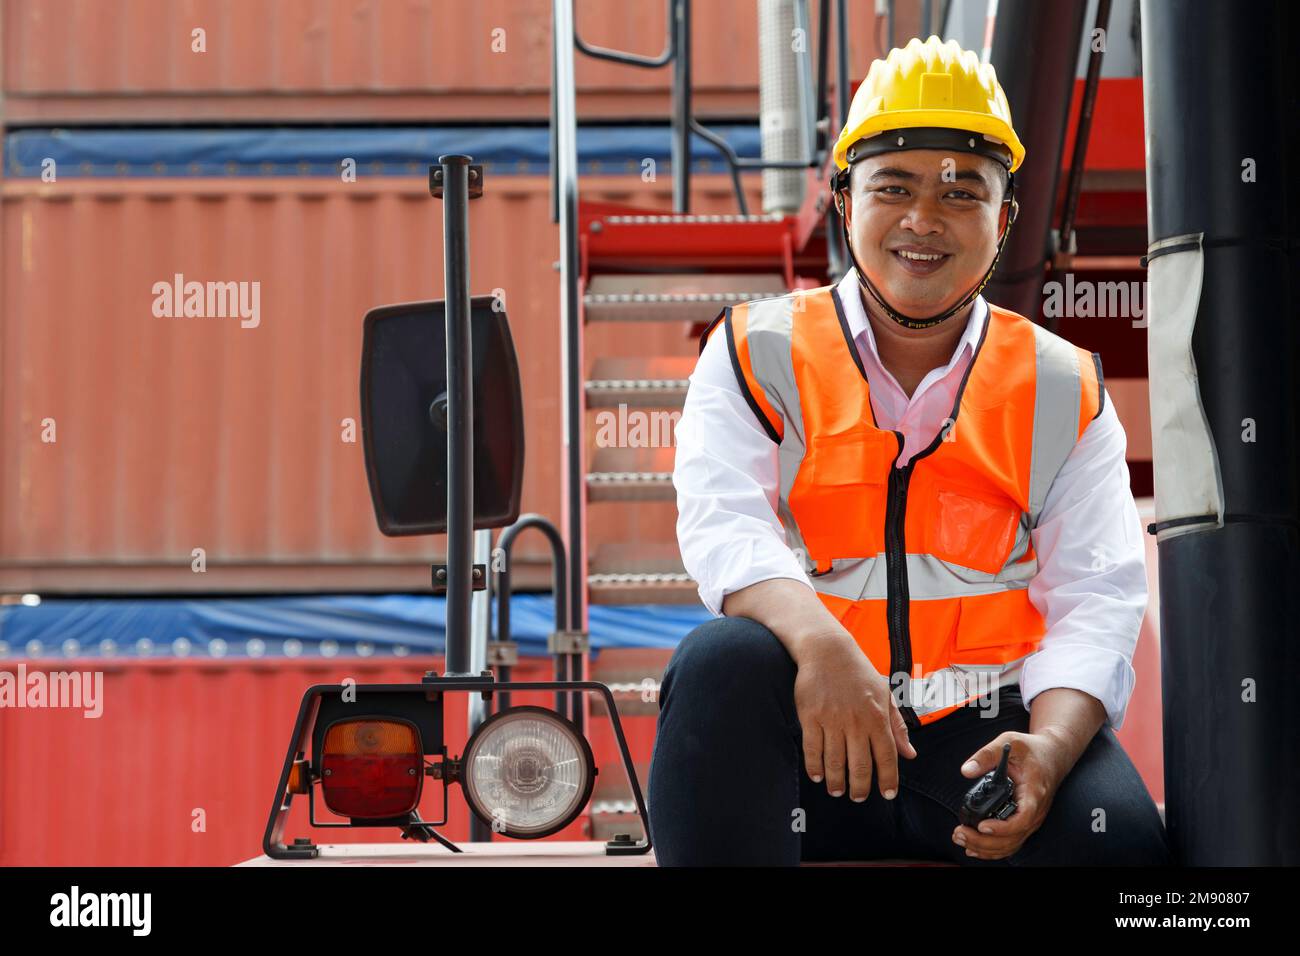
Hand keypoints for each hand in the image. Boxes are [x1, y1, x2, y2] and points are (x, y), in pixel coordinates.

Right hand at [793, 629, 916, 802]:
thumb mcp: (885, 694)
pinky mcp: (810, 716)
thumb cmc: (858, 672)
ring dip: (837, 782)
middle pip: (860, 766)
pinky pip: (813, 750)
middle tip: (858, 797)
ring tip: (837, 791)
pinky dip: (815, 767)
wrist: (827, 650)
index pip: (887, 757)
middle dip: (860, 788)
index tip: (887, 795)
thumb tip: (910, 754)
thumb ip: (898, 726)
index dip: (888, 780)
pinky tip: (818, 776)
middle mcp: (857, 721)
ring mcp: (832, 720)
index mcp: (878, 716)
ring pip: (835, 762)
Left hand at [951, 730, 1069, 859]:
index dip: (1002, 827)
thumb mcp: (1009, 742)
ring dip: (985, 848)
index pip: (1022, 818)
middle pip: (1013, 837)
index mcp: (1033, 792)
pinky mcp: (1025, 822)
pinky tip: (974, 849)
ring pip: (1011, 844)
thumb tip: (966, 770)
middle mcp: (1035, 811)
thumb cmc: (1032, 750)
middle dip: (984, 841)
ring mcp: (1031, 819)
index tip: (982, 826)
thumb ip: (987, 755)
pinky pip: (1011, 842)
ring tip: (961, 839)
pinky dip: (993, 850)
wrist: (1052, 756)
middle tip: (959, 834)